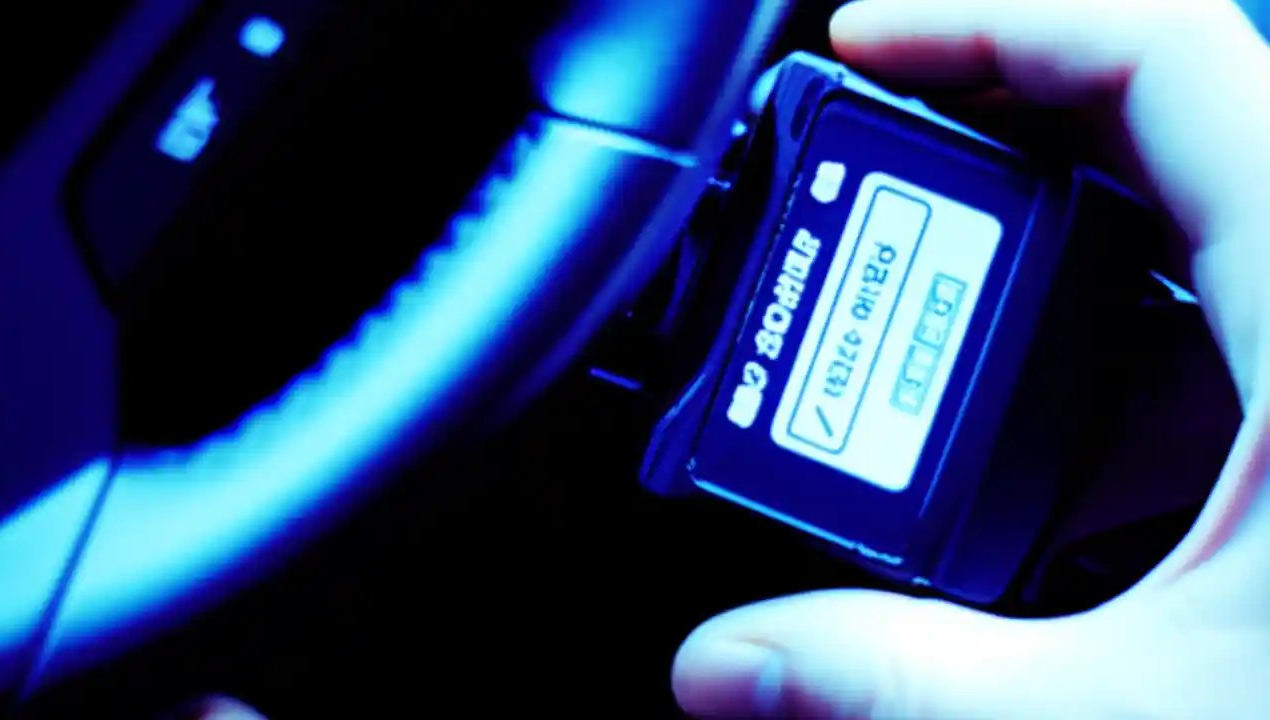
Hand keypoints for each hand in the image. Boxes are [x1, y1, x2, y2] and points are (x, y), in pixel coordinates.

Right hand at [672, 0, 1269, 716]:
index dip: (993, 20)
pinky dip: (1101, 371)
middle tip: (859, 191)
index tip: (862, 39)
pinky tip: (1035, 462)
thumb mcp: (1144, 709)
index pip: (1164, 56)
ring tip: (913, 327)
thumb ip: (906, 683)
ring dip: (1036, 273)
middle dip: (985, 147)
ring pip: (1180, 248)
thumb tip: (728, 665)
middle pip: (1152, 134)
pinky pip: (1207, 347)